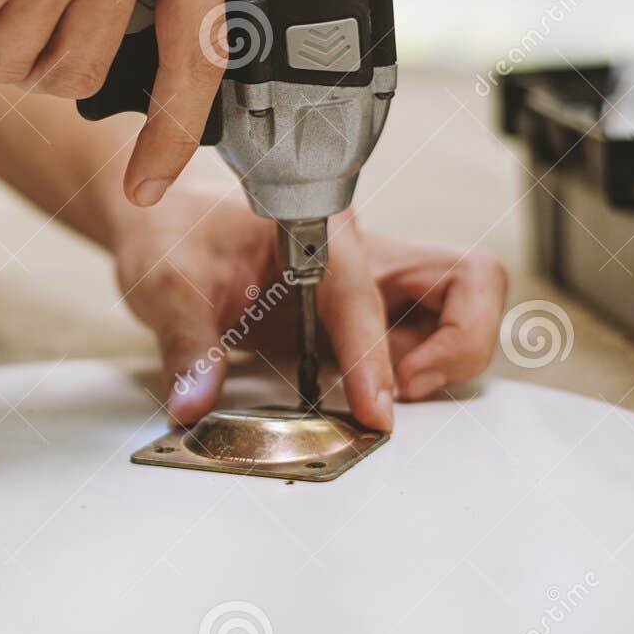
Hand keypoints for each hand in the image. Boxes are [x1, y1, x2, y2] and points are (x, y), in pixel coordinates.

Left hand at [111, 185, 507, 428]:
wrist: (168, 226)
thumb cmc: (176, 233)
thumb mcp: (166, 285)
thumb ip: (186, 343)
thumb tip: (197, 399)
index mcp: (317, 228)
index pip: (366, 293)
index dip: (374, 354)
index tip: (376, 407)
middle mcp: (361, 252)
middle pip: (467, 282)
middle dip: (461, 341)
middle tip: (405, 390)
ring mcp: (373, 285)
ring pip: (462, 311)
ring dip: (450, 358)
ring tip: (389, 395)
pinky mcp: (369, 318)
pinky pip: (428, 342)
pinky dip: (425, 372)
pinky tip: (375, 394)